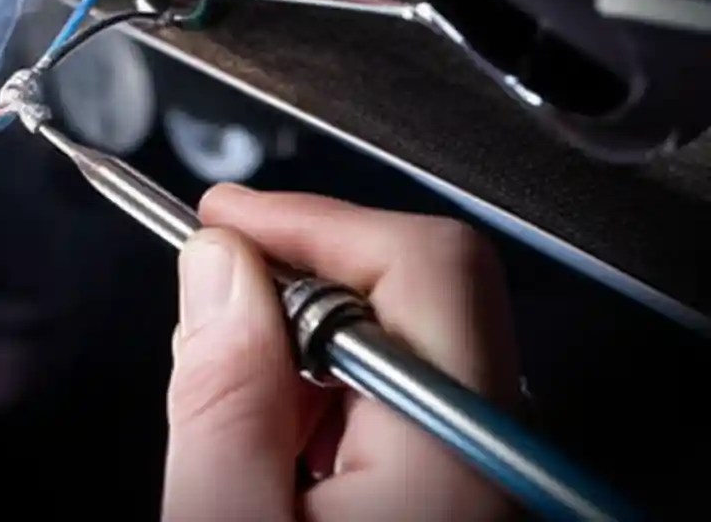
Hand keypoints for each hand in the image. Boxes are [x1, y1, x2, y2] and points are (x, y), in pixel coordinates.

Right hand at [163, 184, 519, 520]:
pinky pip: (412, 402)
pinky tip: (284, 447)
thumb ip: (226, 399)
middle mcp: (500, 460)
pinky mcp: (471, 499)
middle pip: (425, 291)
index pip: (427, 264)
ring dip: (314, 341)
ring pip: (414, 342)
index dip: (317, 222)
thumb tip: (220, 264)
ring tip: (242, 407)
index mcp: (456, 460)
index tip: (229, 222)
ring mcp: (496, 479)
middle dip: (306, 277)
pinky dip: (336, 393)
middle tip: (216, 292)